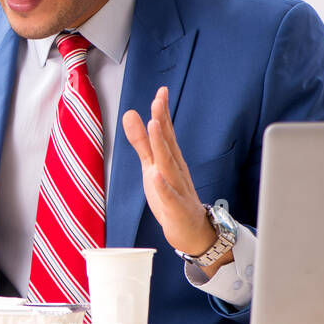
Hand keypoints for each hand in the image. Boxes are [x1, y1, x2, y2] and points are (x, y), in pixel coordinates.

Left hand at [121, 85, 222, 265]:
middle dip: (163, 121)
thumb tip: (131, 114)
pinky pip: (169, 196)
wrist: (193, 232)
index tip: (161, 91)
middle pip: (169, 143)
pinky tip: (156, 176)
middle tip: (158, 100)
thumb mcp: (152, 166)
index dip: (162, 112)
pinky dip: (163, 186)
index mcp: (171, 160)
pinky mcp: (176, 208)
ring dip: (162, 145)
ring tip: (154, 126)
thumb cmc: (172, 196)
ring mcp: (178, 188)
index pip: (167, 133)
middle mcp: (176, 170)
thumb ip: (141, 142)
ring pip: (169, 165)